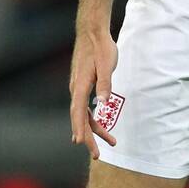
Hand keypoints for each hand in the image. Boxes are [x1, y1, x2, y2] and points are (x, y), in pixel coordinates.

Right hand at [70, 30, 118, 158]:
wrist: (92, 32)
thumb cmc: (101, 47)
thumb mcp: (107, 64)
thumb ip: (105, 84)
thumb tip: (103, 103)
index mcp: (80, 86)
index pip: (78, 113)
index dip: (80, 129)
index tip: (82, 144)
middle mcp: (76, 89)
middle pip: (79, 118)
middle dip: (88, 138)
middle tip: (97, 155)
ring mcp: (78, 88)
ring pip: (83, 114)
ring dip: (94, 129)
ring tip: (112, 142)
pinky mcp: (83, 85)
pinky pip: (85, 107)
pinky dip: (92, 119)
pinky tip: (99, 126)